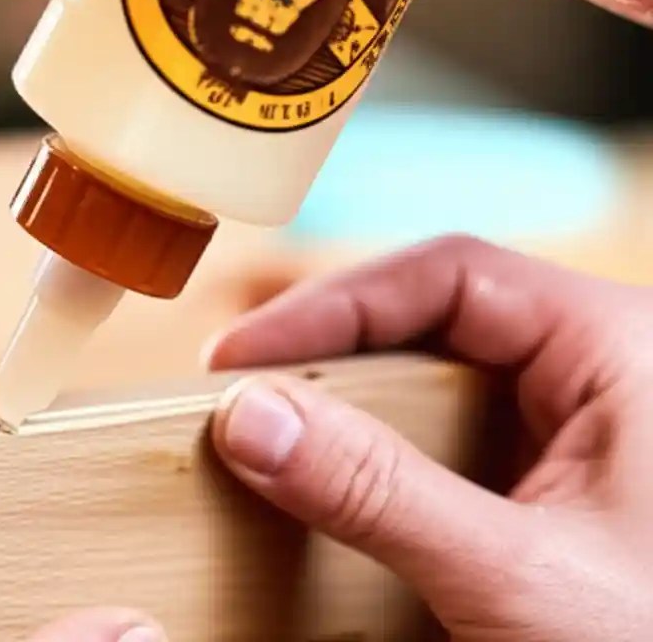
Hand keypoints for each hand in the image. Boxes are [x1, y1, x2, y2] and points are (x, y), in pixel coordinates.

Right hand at [204, 235, 652, 640]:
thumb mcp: (517, 576)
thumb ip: (378, 493)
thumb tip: (252, 418)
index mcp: (624, 349)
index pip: (450, 276)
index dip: (330, 305)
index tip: (238, 355)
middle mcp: (605, 374)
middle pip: (435, 320)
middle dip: (330, 353)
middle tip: (239, 394)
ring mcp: (580, 432)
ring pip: (439, 383)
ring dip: (351, 410)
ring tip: (272, 436)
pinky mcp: (555, 488)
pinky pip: (452, 445)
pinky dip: (383, 462)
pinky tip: (333, 486)